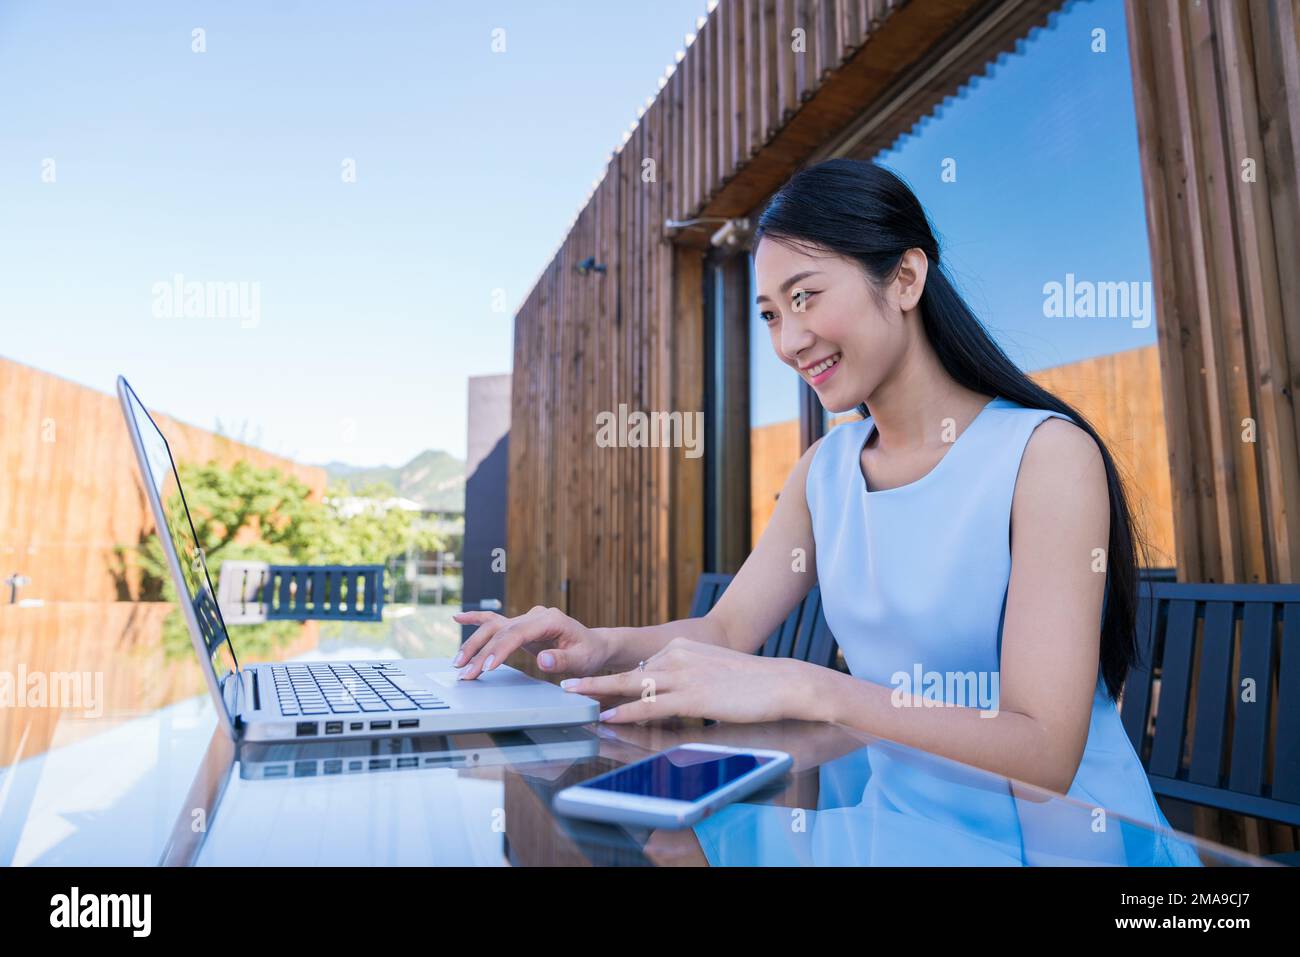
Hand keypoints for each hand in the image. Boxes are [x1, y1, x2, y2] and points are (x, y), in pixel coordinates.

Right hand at [451, 606, 612, 679]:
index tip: (488, 666)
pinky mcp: (520, 626)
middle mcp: (535, 615)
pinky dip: (476, 619)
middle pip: (501, 631)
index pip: (518, 632)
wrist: (593, 645)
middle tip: (466, 674)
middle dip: (481, 653)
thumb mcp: (582, 659)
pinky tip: (458, 617)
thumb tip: (543, 660)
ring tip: (458, 663)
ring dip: (474, 644)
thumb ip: (562, 659)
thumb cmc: (589, 653)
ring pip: (493, 627)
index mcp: (550, 619)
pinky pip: (495, 620)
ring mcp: (526, 619)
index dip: (501, 649)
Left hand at [559, 637, 820, 723]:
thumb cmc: (753, 683)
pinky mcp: (692, 696)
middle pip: (629, 671)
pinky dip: (625, 712)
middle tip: (567, 685)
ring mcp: (683, 675)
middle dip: (596, 681)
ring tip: (574, 699)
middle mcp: (678, 655)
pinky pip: (650, 706)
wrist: (782, 682)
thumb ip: (688, 679)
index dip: (615, 679)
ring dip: (600, 694)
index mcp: (683, 647)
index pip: (641, 664)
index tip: (593, 685)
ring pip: (632, 686)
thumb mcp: (713, 672)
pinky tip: (608, 717)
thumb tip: (670, 697)